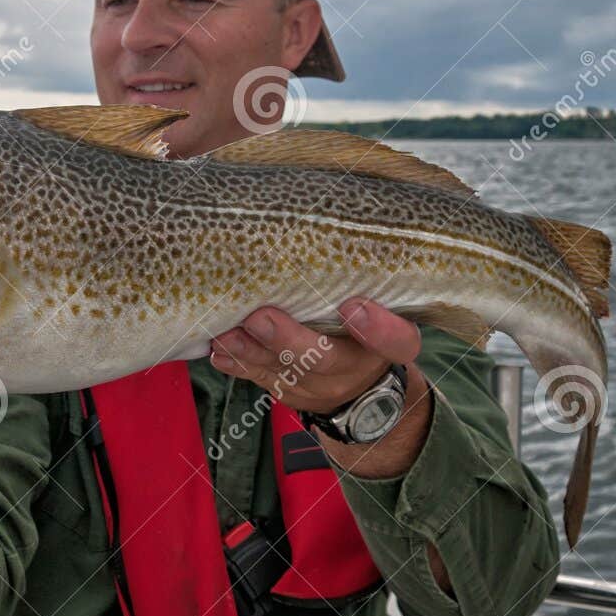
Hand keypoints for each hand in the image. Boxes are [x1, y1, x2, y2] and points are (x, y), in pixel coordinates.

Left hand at [208, 297, 421, 412]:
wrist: (356, 378)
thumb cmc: (362, 320)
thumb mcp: (380, 300)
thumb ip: (358, 276)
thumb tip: (315, 224)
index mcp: (390, 342)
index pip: (396, 342)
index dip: (378, 329)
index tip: (353, 306)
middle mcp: (356, 367)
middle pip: (327, 360)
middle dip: (289, 339)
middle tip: (259, 317)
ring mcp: (321, 385)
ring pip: (286, 373)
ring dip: (251, 352)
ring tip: (227, 333)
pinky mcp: (291, 391)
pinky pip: (262, 380)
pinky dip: (238, 365)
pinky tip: (219, 351)